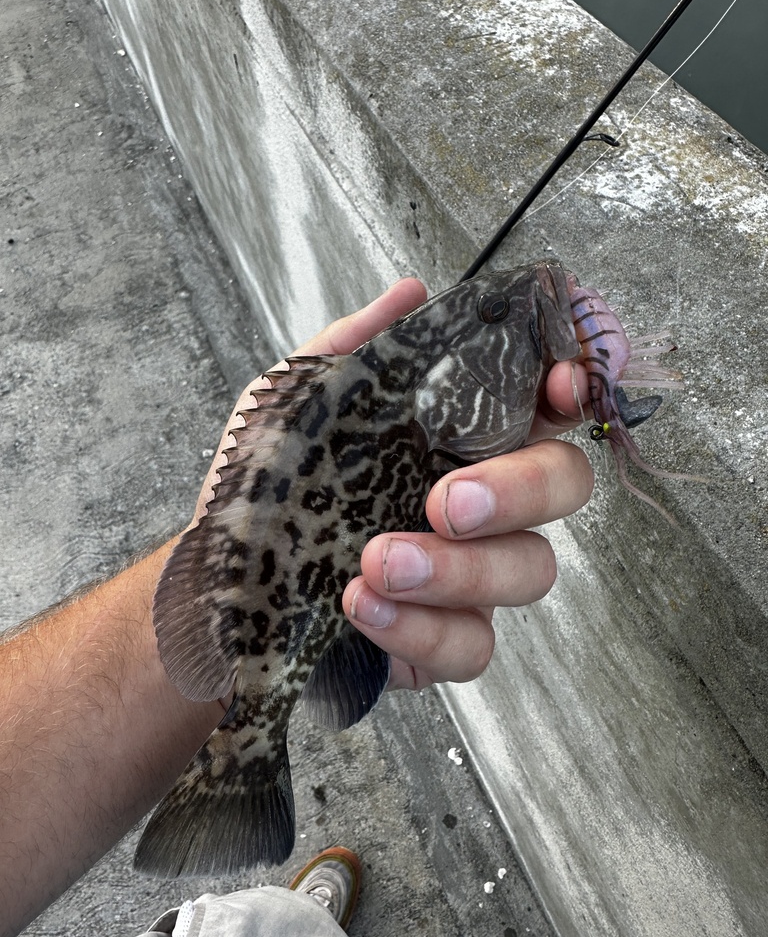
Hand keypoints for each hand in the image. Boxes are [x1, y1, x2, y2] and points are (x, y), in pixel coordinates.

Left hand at [195, 278, 593, 689]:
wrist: (216, 585)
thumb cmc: (263, 490)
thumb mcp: (290, 405)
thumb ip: (353, 349)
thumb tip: (411, 293)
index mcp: (456, 436)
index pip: (545, 401)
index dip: (573, 384)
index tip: (558, 385)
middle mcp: (481, 503)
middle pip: (565, 483)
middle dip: (521, 488)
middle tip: (447, 501)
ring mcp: (471, 576)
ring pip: (531, 569)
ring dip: (458, 568)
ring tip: (375, 560)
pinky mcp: (444, 641)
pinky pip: (474, 643)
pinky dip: (421, 627)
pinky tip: (361, 605)